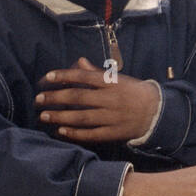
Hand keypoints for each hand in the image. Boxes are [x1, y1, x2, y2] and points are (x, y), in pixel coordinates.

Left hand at [35, 56, 160, 142]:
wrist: (156, 112)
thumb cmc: (132, 92)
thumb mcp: (117, 78)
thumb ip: (96, 72)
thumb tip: (78, 62)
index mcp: (111, 82)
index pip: (83, 76)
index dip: (64, 76)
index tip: (47, 77)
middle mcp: (110, 99)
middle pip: (78, 97)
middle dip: (55, 98)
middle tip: (38, 99)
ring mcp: (112, 117)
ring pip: (82, 117)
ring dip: (60, 116)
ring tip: (44, 115)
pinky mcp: (114, 133)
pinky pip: (91, 134)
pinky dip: (75, 133)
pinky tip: (61, 130)